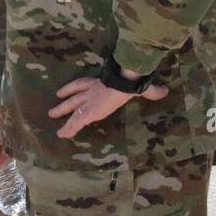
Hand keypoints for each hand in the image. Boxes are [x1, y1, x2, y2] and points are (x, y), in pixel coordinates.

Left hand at [48, 74, 167, 139]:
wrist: (123, 82)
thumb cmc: (130, 81)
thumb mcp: (139, 86)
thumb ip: (150, 90)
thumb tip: (164, 91)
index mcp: (99, 83)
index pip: (81, 85)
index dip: (72, 88)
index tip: (63, 92)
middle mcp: (89, 92)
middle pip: (73, 97)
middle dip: (64, 102)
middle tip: (53, 108)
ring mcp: (87, 102)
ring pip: (71, 109)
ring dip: (61, 112)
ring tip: (51, 116)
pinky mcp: (87, 113)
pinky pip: (75, 123)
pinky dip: (69, 129)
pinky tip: (61, 134)